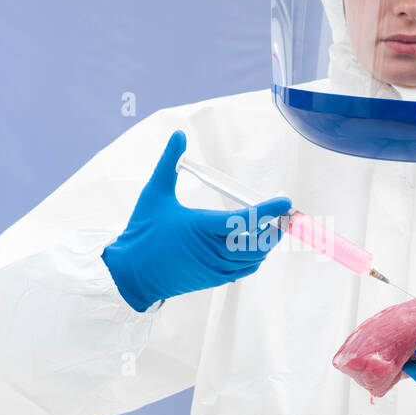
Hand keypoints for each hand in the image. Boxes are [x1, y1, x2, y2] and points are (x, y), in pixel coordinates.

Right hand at [102, 130, 291, 312]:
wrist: (131, 274)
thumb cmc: (142, 233)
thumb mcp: (154, 193)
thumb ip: (168, 162)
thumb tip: (178, 135)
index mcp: (200, 226)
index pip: (244, 218)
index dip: (268, 210)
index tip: (284, 201)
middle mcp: (211, 250)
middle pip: (257, 241)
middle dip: (273, 228)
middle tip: (280, 215)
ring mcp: (214, 267)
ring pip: (253, 257)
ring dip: (265, 243)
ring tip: (269, 227)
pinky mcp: (214, 279)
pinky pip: (244, 269)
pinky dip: (254, 258)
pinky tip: (252, 245)